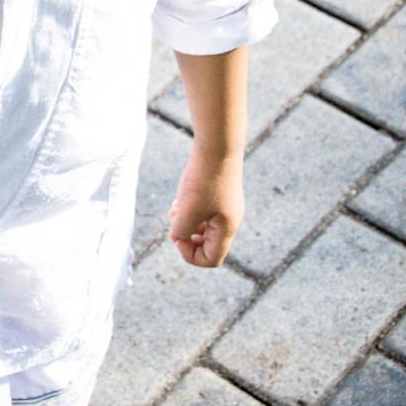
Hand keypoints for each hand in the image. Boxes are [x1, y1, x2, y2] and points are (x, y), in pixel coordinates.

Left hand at [168, 147, 243, 268]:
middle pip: (207, 244)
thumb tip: (178, 236)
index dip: (190, 255)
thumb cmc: (203, 179)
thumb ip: (181, 231)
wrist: (217, 145)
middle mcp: (230, 220)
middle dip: (186, 237)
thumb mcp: (187, 210)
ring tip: (175, 208)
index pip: (211, 259)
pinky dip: (190, 210)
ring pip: (203, 227)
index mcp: (227, 228)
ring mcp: (226, 206)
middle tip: (174, 222)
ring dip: (186, 222)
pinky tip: (180, 198)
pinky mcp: (221, 193)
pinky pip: (204, 211)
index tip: (177, 236)